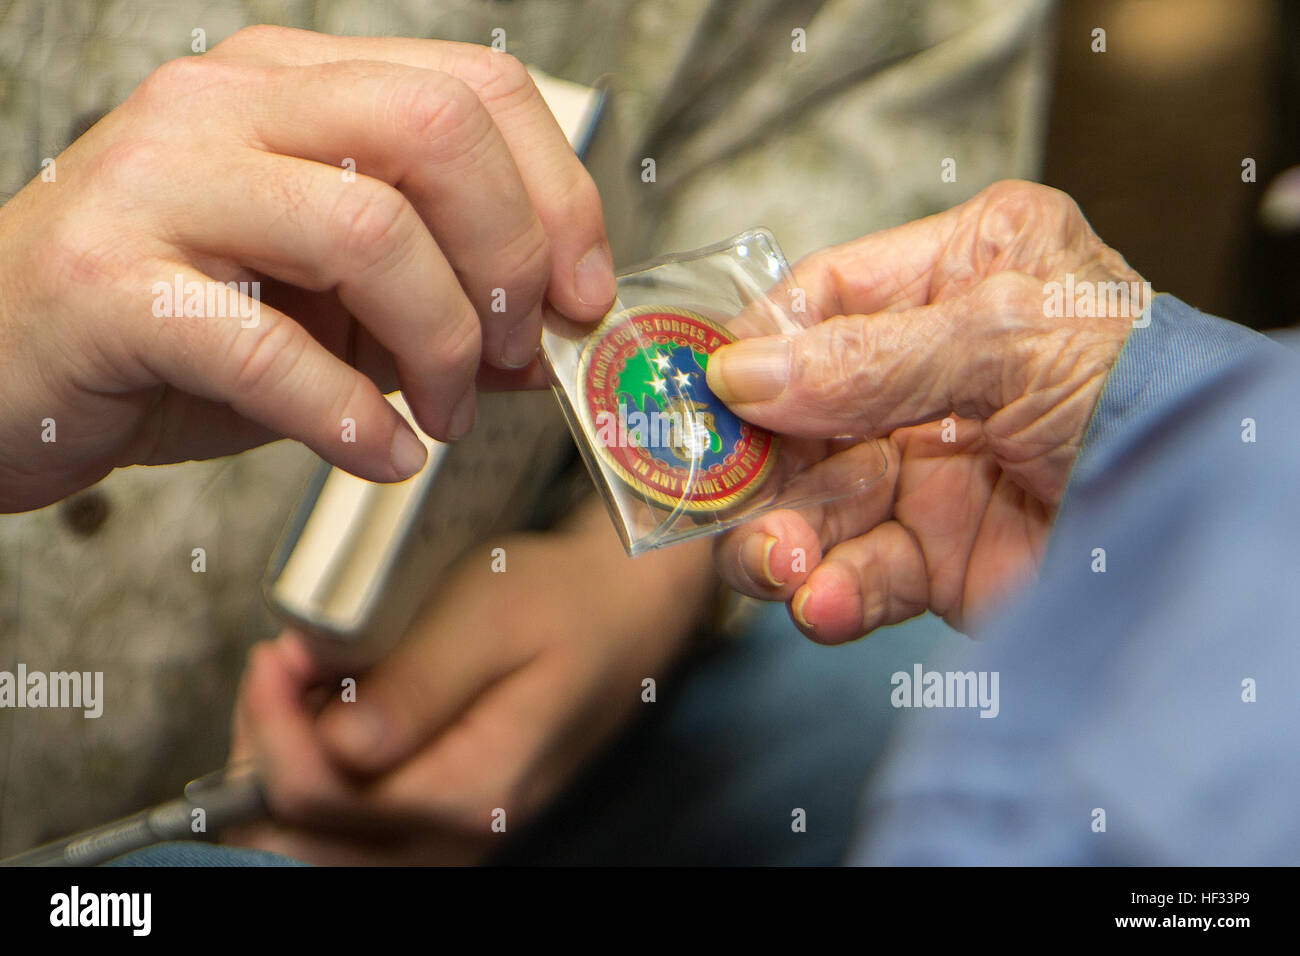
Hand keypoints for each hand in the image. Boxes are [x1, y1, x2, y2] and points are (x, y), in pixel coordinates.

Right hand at [0, 27, 614, 511]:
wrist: (2, 370)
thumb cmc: (174, 330)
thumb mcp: (330, 308)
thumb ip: (436, 308)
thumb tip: (547, 342)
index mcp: (293, 88)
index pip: (476, 91)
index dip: (559, 198)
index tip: (582, 296)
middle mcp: (226, 108)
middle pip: (437, 135)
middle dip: (510, 263)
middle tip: (513, 357)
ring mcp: (161, 185)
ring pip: (369, 232)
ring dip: (440, 349)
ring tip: (440, 416)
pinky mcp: (112, 285)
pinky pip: (271, 348)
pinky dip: (351, 420)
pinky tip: (378, 455)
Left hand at [224, 504, 713, 863]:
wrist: (626, 608)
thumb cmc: (564, 601)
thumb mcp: (492, 615)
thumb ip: (418, 682)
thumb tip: (335, 744)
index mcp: (476, 787)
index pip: (326, 795)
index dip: (276, 724)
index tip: (281, 649)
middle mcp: (463, 832)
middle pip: (309, 837)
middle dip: (267, 753)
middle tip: (279, 666)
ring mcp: (455, 831)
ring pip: (323, 839)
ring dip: (286, 764)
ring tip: (299, 682)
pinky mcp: (448, 813)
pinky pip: (353, 822)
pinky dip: (319, 771)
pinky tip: (329, 708)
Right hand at [707, 181, 1145, 641]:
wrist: (1217, 514)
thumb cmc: (1148, 386)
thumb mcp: (1008, 336)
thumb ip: (870, 357)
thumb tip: (742, 374)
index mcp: (957, 275)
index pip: (822, 300)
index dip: (759, 346)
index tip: (710, 390)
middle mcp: (929, 371)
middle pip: (796, 414)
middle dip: (762, 463)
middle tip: (723, 494)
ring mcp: (927, 468)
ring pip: (811, 503)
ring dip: (781, 539)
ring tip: (780, 565)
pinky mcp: (936, 555)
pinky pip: (856, 573)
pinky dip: (830, 593)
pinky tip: (823, 600)